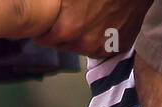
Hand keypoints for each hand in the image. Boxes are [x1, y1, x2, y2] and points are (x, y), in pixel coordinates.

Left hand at [36, 0, 152, 57]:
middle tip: (67, 19)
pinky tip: (102, 24)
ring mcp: (103, 48)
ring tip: (86, 21)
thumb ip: (54, 4)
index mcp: (67, 30)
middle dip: (62, 35)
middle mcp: (84, 44)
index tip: (46, 25)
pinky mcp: (119, 47)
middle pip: (64, 46)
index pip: (45, 41)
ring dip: (81, 38)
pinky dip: (100, 39)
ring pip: (83, 48)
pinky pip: (102, 47)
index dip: (44, 31)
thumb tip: (42, 7)